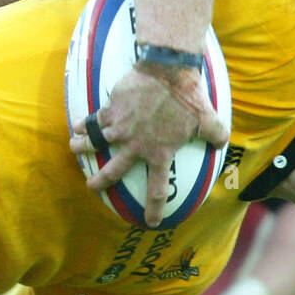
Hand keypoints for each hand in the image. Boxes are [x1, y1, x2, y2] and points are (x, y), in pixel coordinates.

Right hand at [69, 61, 228, 225]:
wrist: (167, 72)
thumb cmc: (189, 97)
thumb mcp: (208, 119)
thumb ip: (216, 135)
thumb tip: (221, 143)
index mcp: (159, 152)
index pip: (157, 189)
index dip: (154, 209)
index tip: (150, 222)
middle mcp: (136, 145)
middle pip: (113, 171)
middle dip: (100, 182)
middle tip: (92, 187)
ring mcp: (121, 128)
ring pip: (95, 143)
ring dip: (82, 148)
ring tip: (73, 149)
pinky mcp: (112, 109)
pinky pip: (94, 119)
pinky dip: (84, 122)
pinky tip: (77, 125)